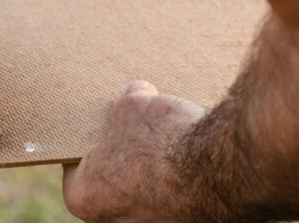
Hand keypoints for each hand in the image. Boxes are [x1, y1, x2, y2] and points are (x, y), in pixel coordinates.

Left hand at [62, 81, 206, 221]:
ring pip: (143, 196)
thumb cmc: (165, 141)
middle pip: (110, 183)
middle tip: (139, 135)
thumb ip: (125, 103)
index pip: (76, 166)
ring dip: (151, 174)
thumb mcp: (133, 104)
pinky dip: (178, 187)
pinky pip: (172, 204)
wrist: (221, 169)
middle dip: (123, 159)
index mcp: (82, 196)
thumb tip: (133, 94)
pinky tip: (190, 162)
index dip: (93, 143)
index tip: (107, 130)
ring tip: (170, 146)